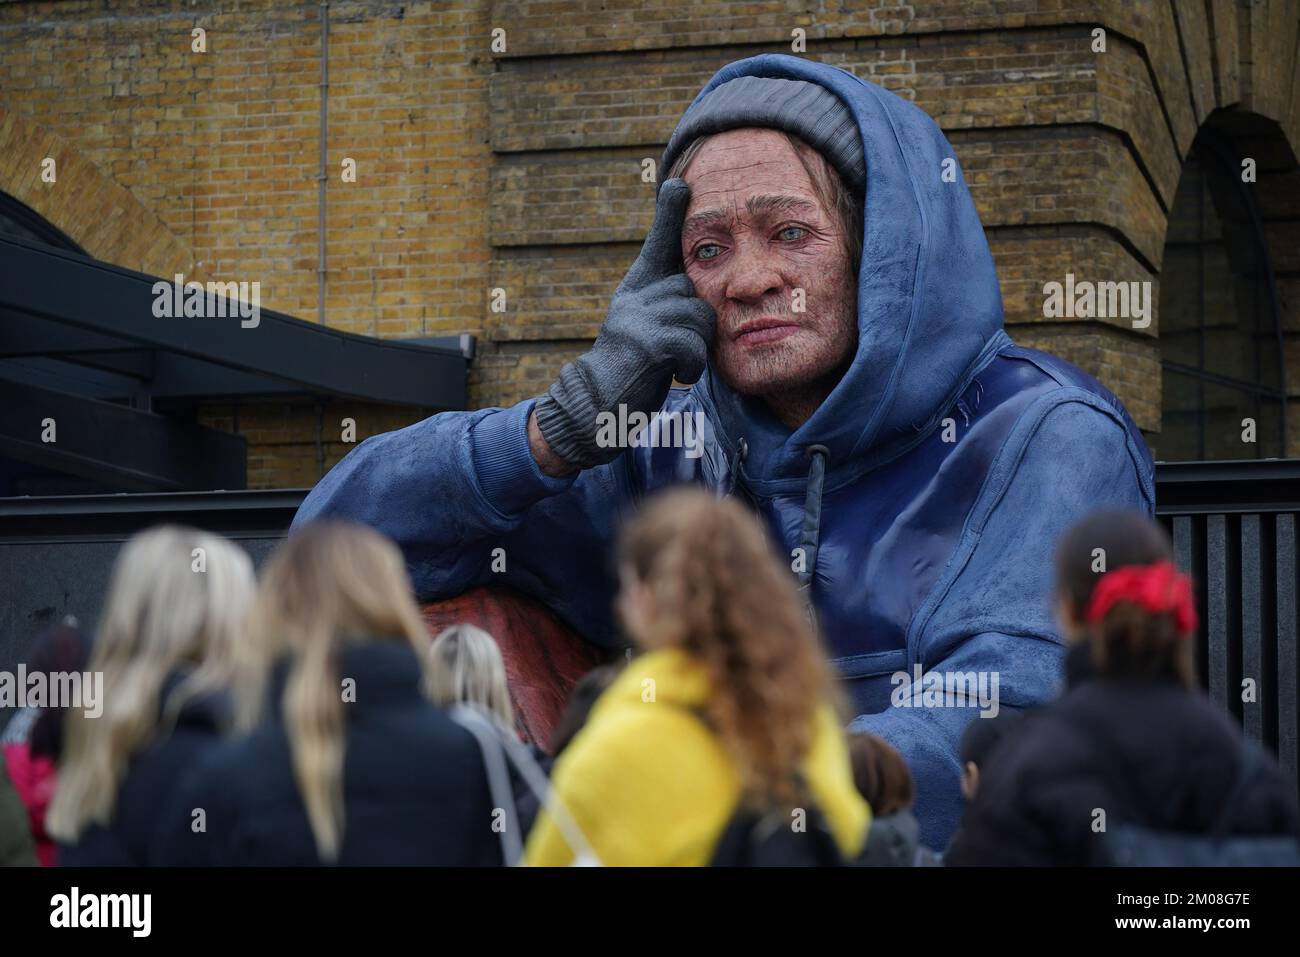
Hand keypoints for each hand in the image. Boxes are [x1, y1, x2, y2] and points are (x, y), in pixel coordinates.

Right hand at [533, 178, 714, 470]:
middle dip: (699, 324)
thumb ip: (666, 304)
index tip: (679, 182)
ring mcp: (637, 318)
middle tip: (677, 349)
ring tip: (673, 364)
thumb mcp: (646, 328)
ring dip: (697, 348)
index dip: (670, 214)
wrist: (594, 408)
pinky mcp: (648, 344)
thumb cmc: (630, 371)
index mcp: (637, 289)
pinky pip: (694, 345)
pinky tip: (675, 375)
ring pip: (700, 318)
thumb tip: (691, 288)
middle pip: (696, 292)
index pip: (659, 245)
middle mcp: (634, 296)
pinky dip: (693, 366)